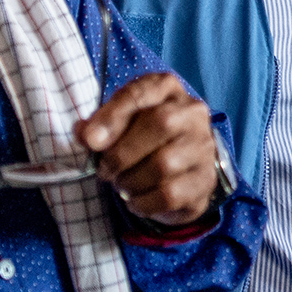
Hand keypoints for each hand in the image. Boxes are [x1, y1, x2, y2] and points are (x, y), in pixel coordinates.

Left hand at [76, 72, 219, 227]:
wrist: (181, 162)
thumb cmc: (144, 135)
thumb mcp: (120, 119)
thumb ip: (100, 123)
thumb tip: (86, 135)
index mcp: (168, 89)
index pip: (142, 92)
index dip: (113, 116)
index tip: (89, 140)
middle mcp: (193, 114)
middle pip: (161, 124)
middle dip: (121, 154)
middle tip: (105, 169)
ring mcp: (204, 148)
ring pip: (164, 165)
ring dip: (130, 181)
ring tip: (122, 183)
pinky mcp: (205, 180)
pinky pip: (170, 194)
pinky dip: (143, 202)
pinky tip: (135, 199)